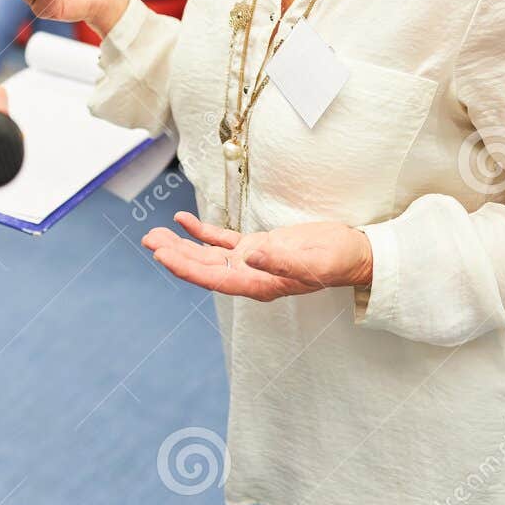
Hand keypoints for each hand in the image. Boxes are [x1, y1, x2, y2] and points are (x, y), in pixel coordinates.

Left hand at [141, 212, 372, 302]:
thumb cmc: (338, 261)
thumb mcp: (313, 262)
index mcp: (259, 283)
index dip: (186, 268)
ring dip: (181, 245)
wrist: (355, 254)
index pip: (213, 279)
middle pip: (203, 268)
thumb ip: (280, 261)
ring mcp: (251, 261)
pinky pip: (221, 239)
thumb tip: (246, 256)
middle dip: (174, 255)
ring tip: (155, 234)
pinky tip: (183, 220)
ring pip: (207, 254)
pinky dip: (201, 231)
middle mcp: (250, 275)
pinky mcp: (257, 246)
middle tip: (149, 241)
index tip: (163, 255)